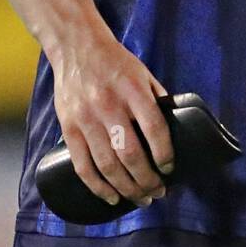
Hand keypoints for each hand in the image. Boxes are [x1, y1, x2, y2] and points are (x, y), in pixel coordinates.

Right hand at [48, 29, 174, 208]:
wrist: (77, 47)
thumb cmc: (116, 63)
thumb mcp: (143, 74)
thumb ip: (157, 100)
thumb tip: (176, 128)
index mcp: (133, 91)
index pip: (154, 129)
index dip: (165, 155)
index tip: (170, 169)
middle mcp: (109, 106)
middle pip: (131, 155)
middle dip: (148, 180)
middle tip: (158, 192)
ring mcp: (86, 119)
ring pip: (108, 165)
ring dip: (127, 189)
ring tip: (140, 199)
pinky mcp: (69, 128)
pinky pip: (83, 166)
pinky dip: (98, 187)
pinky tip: (111, 197)